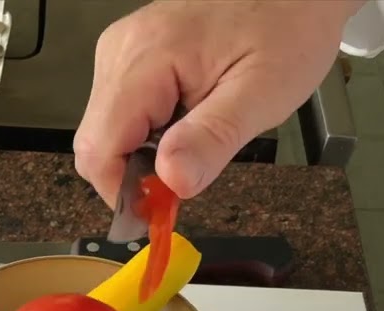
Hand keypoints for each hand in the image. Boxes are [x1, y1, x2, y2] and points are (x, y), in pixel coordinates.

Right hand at [74, 0, 363, 204]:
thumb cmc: (287, 28)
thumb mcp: (263, 93)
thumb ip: (213, 139)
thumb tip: (170, 181)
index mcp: (145, 59)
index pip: (98, 149)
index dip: (123, 191)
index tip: (162, 209)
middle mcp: (120, 52)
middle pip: (97, 143)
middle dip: (137, 173)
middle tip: (192, 172)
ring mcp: (122, 50)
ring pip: (107, 131)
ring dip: (145, 152)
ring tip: (200, 133)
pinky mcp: (130, 54)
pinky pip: (122, 110)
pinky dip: (150, 130)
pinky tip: (189, 116)